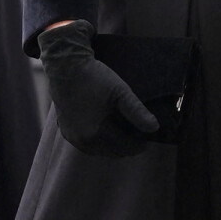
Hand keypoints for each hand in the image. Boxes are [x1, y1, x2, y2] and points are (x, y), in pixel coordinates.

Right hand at [39, 19, 158, 157]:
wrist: (65, 67)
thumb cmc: (94, 77)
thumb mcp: (120, 92)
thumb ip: (137, 112)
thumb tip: (155, 128)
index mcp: (97, 133)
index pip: (126, 148)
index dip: (140, 144)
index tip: (148, 137)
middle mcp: (83, 141)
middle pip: (114, 152)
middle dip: (127, 145)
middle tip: (137, 132)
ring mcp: (72, 138)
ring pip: (100, 151)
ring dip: (113, 145)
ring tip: (123, 130)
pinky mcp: (65, 132)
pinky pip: (88, 145)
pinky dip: (99, 141)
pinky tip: (106, 129)